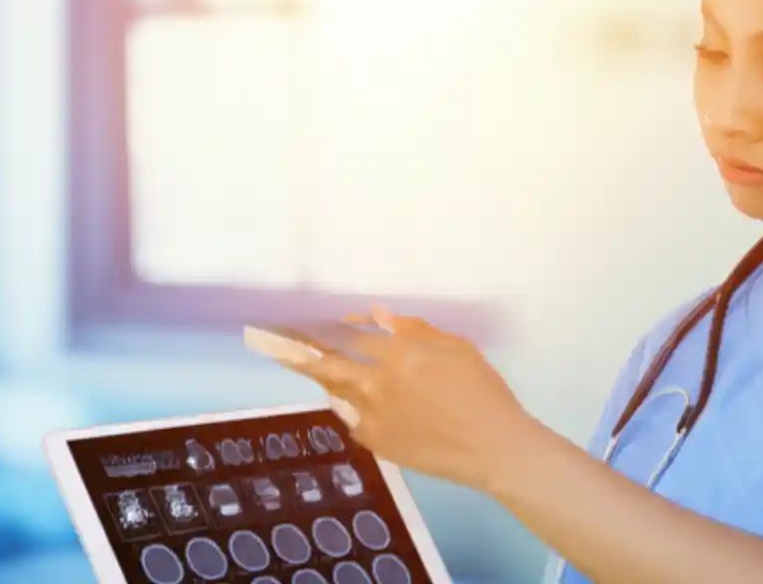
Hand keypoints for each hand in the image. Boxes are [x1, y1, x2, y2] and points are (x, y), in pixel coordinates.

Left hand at [285, 305, 538, 492]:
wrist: (492, 446)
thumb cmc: (482, 390)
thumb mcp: (456, 348)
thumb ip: (414, 330)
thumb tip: (377, 316)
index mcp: (400, 352)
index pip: (351, 334)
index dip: (328, 327)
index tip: (311, 323)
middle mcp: (378, 381)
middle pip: (327, 364)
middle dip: (295, 352)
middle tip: (270, 343)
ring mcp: (372, 414)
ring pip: (337, 392)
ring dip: (326, 379)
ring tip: (309, 368)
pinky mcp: (375, 441)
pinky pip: (354, 420)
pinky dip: (353, 408)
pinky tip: (358, 405)